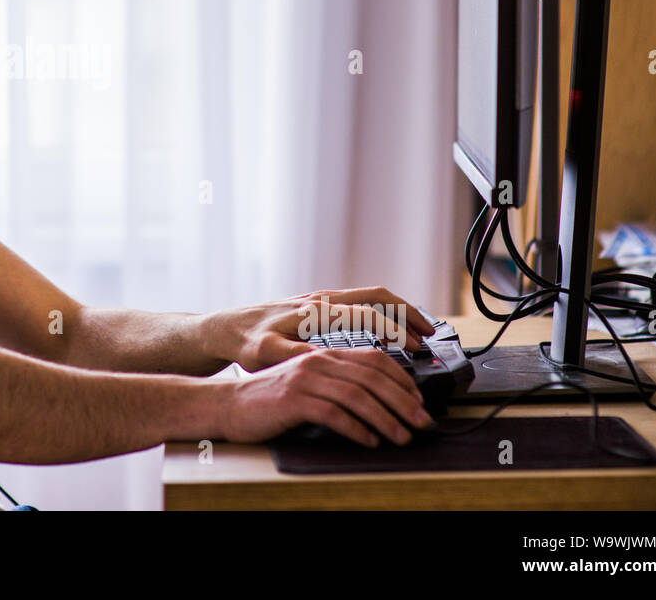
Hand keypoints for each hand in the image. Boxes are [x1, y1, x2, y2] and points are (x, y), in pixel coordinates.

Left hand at [205, 286, 436, 372]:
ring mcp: (321, 301)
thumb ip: (293, 356)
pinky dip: (381, 313)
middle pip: (377, 296)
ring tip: (419, 332)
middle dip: (408, 312)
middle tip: (431, 333)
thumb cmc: (244, 342)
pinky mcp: (318, 307)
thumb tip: (324, 359)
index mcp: (315, 312)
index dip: (395, 330)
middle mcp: (322, 301)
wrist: (225, 328)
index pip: (367, 313)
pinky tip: (387, 333)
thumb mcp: (265, 354)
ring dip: (397, 311)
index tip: (415, 347)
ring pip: (370, 297)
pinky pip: (359, 304)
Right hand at [219, 346, 434, 446]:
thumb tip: (380, 402)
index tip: (419, 402)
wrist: (228, 404)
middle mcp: (317, 361)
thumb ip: (337, 384)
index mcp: (324, 354)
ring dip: (386, 419)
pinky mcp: (293, 400)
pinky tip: (369, 441)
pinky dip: (356, 429)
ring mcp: (304, 379)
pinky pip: (333, 414)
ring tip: (401, 437)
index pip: (374, 359)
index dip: (402, 380)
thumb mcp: (308, 384)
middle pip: (372, 377)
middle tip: (422, 423)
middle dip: (403, 401)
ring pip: (357, 396)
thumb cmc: (270, 400)